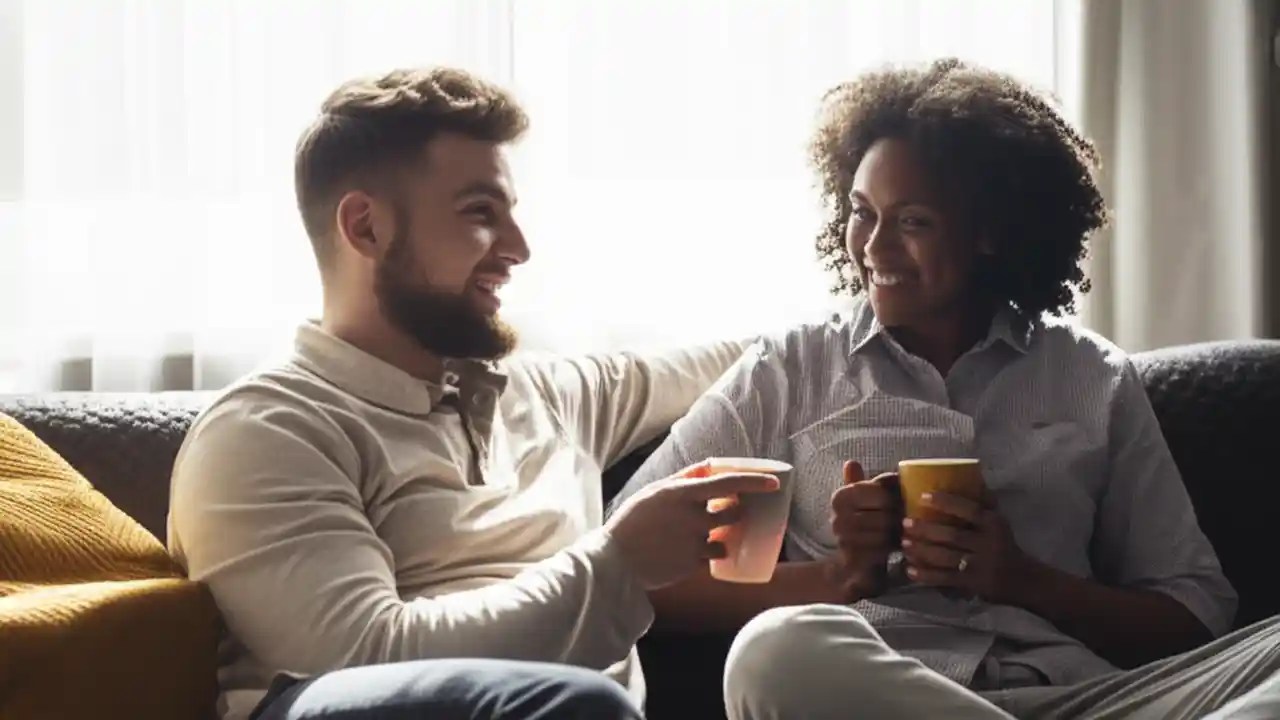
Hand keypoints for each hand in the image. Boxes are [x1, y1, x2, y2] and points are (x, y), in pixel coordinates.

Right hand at [606, 461, 779, 589]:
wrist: (615, 561)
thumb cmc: (632, 521)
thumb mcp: (654, 491)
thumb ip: (684, 477)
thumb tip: (710, 465)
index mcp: (682, 494)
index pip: (728, 483)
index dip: (755, 482)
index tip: (774, 483)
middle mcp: (693, 517)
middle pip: (733, 514)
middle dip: (736, 513)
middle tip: (728, 512)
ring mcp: (694, 542)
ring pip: (725, 539)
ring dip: (722, 536)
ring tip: (704, 535)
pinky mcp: (693, 564)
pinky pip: (711, 557)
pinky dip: (707, 554)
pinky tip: (689, 551)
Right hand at [828, 461, 898, 601]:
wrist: (852, 566)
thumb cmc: (865, 527)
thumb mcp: (864, 502)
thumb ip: (864, 482)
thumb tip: (851, 462)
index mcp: (840, 497)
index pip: (878, 490)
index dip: (894, 495)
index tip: (900, 500)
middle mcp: (837, 517)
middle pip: (884, 511)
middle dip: (899, 516)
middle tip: (908, 519)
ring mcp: (844, 539)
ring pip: (886, 531)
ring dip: (898, 533)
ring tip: (904, 533)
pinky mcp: (854, 558)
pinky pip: (882, 550)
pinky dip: (892, 549)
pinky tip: (898, 548)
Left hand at [901, 491, 1032, 604]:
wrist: (1023, 579)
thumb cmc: (1003, 544)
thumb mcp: (998, 522)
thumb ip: (983, 504)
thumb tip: (970, 475)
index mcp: (993, 524)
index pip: (970, 510)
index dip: (946, 502)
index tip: (923, 496)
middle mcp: (988, 544)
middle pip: (953, 535)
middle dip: (926, 529)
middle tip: (905, 522)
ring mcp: (980, 566)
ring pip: (946, 557)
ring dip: (922, 550)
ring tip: (904, 543)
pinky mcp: (973, 583)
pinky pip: (945, 578)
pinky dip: (926, 575)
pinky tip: (910, 570)